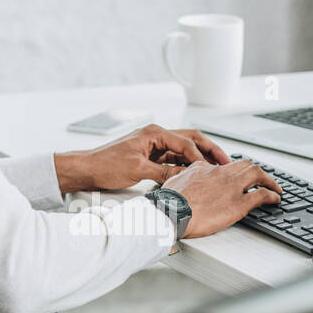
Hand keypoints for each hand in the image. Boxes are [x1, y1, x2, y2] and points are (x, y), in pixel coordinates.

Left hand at [55, 124, 229, 192]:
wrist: (87, 169)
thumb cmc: (105, 164)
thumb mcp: (137, 170)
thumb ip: (163, 173)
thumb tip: (183, 179)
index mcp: (154, 133)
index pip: (185, 142)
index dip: (200, 157)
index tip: (212, 168)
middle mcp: (155, 136)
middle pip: (190, 140)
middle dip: (209, 150)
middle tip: (225, 161)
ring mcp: (153, 147)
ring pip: (183, 150)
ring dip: (199, 158)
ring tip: (215, 168)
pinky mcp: (150, 158)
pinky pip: (173, 160)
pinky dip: (185, 166)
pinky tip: (195, 174)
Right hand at [162, 157, 282, 237]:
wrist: (171, 211)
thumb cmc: (168, 201)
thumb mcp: (175, 181)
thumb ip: (186, 178)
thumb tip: (188, 180)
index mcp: (204, 168)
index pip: (225, 165)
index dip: (236, 170)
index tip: (240, 176)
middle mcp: (221, 173)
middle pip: (246, 165)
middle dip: (257, 171)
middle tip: (263, 179)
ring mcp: (231, 187)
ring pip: (257, 175)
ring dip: (269, 180)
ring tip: (275, 188)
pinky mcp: (238, 204)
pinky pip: (261, 195)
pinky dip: (272, 195)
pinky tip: (275, 199)